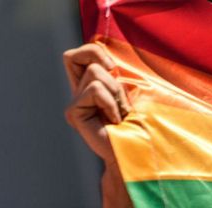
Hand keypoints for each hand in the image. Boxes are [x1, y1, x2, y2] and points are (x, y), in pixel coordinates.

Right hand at [63, 42, 129, 162]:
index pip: (78, 55)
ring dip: (114, 90)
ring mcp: (75, 104)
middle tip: (117, 89)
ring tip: (118, 113)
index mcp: (90, 88)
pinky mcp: (73, 113)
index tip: (114, 70)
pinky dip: (110, 102)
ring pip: (94, 72)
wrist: (136, 152)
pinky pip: (95, 90)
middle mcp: (78, 94)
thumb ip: (112, 73)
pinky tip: (113, 121)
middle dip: (102, 64)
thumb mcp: (128, 91)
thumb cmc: (138, 126)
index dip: (95, 52)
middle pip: (76, 56)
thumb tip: (101, 52)